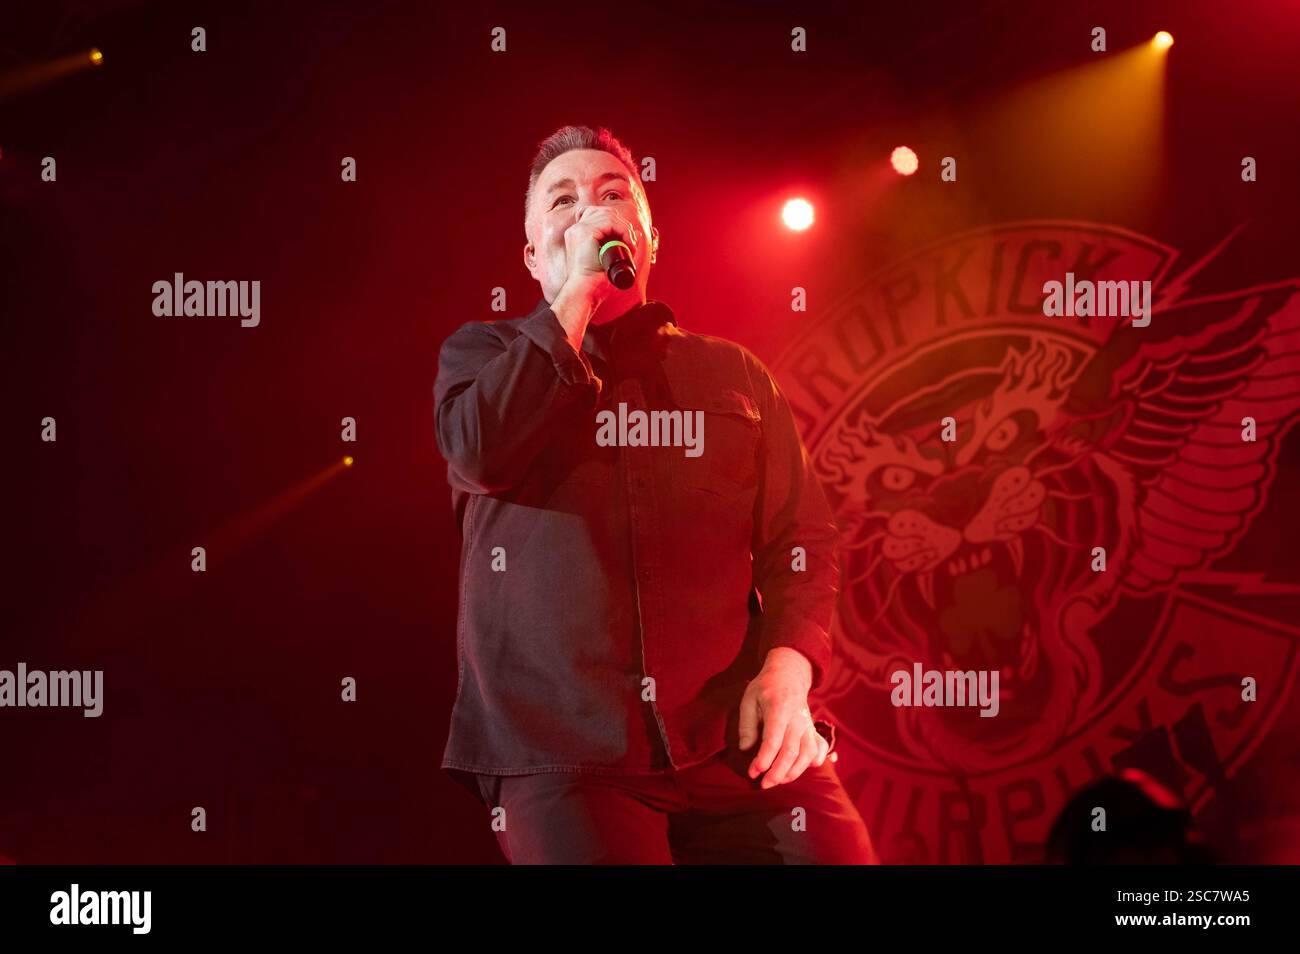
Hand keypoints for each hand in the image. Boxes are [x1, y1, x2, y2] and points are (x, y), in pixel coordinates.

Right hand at [559, 204, 640, 304]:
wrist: (584, 291)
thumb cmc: (593, 283)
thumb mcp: (605, 261)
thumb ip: (616, 247)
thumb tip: (634, 235)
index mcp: (576, 235)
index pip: (597, 216)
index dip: (615, 224)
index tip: (626, 240)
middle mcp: (576, 229)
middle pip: (603, 212)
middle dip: (621, 224)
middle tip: (631, 242)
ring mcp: (579, 229)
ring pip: (609, 215)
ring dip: (625, 229)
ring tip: (631, 245)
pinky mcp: (585, 232)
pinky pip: (610, 222)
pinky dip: (623, 231)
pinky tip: (628, 244)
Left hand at [737, 647, 828, 788]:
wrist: (789, 675)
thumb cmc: (765, 688)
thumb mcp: (748, 699)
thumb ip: (746, 725)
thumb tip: (746, 749)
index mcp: (779, 708)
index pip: (774, 738)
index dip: (764, 758)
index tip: (753, 772)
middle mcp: (797, 718)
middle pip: (791, 751)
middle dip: (778, 772)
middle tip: (763, 784)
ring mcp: (808, 724)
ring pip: (807, 753)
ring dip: (794, 771)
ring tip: (778, 780)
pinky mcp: (813, 729)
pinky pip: (820, 748)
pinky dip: (815, 761)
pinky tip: (804, 768)